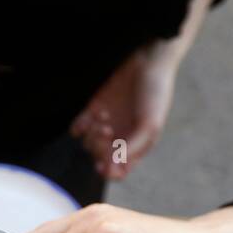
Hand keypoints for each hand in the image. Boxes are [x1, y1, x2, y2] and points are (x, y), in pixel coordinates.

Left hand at [70, 44, 178, 179]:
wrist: (147, 61)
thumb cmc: (154, 94)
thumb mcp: (150, 124)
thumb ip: (132, 148)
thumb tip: (114, 168)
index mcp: (135, 147)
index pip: (117, 172)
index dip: (109, 171)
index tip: (105, 163)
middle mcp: (118, 140)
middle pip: (99, 159)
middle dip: (99, 149)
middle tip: (107, 130)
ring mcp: (104, 126)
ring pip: (88, 145)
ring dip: (92, 135)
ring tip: (104, 117)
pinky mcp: (92, 111)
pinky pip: (77, 129)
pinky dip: (80, 126)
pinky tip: (92, 115)